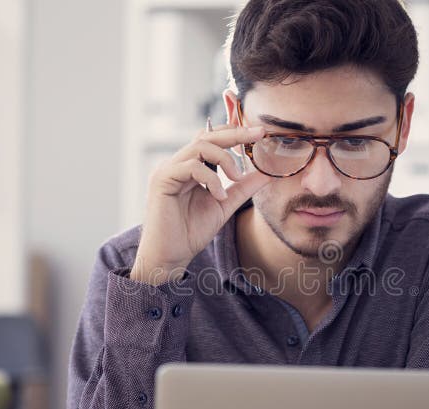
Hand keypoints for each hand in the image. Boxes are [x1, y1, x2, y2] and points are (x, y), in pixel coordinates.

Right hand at [131, 124, 268, 284]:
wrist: (171, 256)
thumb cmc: (192, 232)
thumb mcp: (225, 205)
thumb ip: (243, 188)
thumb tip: (266, 173)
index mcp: (190, 167)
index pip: (211, 140)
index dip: (234, 132)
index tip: (259, 133)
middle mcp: (178, 164)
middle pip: (207, 136)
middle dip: (235, 133)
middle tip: (258, 134)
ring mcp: (168, 169)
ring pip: (200, 146)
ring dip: (225, 159)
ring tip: (237, 178)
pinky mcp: (162, 179)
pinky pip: (192, 166)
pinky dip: (211, 179)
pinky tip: (220, 196)